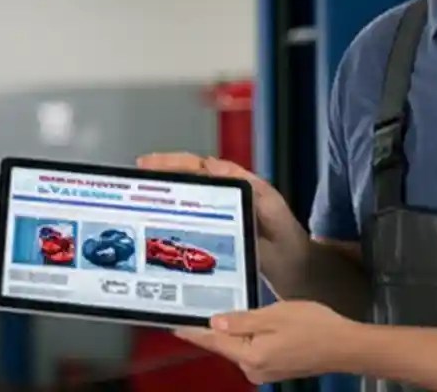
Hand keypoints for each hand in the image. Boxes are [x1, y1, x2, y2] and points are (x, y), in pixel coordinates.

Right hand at [137, 151, 301, 290]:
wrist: (299, 273)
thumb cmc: (288, 242)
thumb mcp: (271, 210)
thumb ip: (250, 188)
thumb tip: (214, 167)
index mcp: (238, 185)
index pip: (199, 166)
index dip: (172, 162)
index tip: (149, 164)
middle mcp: (226, 196)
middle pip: (187, 178)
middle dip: (161, 174)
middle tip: (137, 176)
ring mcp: (220, 215)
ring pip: (186, 198)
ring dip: (165, 193)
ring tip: (141, 195)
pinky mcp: (217, 234)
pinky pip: (190, 219)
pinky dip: (173, 216)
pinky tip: (158, 223)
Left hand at [175, 300, 357, 383]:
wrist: (346, 346)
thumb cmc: (312, 326)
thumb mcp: (274, 315)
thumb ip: (241, 321)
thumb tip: (214, 324)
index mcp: (250, 355)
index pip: (213, 342)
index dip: (192, 332)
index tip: (173, 326)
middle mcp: (253, 369)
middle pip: (225, 345)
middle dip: (214, 328)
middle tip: (199, 306)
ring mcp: (265, 372)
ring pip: (240, 348)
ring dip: (234, 332)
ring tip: (226, 311)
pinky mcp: (276, 369)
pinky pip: (253, 351)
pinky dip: (249, 338)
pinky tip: (251, 324)